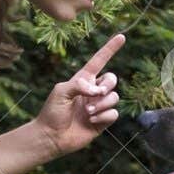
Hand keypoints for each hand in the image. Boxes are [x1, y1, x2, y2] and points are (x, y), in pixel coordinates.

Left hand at [34, 33, 124, 156]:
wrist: (51, 136)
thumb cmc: (52, 112)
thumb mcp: (61, 91)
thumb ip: (79, 84)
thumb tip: (97, 90)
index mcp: (83, 80)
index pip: (99, 61)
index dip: (110, 49)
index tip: (121, 36)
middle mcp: (93, 91)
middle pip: (112, 79)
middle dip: (107, 85)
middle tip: (96, 95)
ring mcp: (98, 106)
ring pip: (114, 97)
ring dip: (102, 104)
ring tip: (88, 113)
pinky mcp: (102, 121)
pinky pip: (114, 114)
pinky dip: (103, 117)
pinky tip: (91, 122)